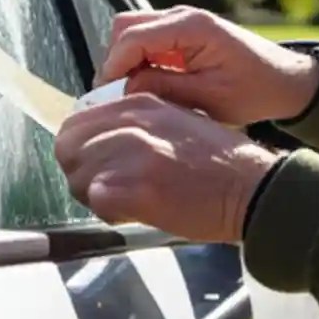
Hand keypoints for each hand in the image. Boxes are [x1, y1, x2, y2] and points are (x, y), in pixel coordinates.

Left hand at [54, 93, 280, 243]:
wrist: (251, 187)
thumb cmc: (220, 161)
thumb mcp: (175, 120)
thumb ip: (137, 124)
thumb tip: (101, 141)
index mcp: (138, 104)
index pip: (76, 123)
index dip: (79, 149)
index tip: (94, 164)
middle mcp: (130, 124)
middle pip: (68, 149)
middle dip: (79, 173)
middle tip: (104, 190)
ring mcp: (132, 156)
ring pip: (79, 177)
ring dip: (94, 195)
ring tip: (123, 203)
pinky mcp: (136, 189)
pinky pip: (98, 202)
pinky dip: (110, 213)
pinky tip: (132, 213)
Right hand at [95, 5, 318, 125]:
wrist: (285, 80)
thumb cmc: (255, 90)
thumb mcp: (210, 98)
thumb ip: (166, 89)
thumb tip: (126, 88)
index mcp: (192, 26)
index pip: (133, 37)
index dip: (113, 67)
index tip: (106, 97)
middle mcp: (182, 16)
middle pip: (125, 26)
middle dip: (115, 60)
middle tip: (116, 96)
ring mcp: (180, 22)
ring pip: (132, 32)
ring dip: (126, 61)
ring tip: (133, 95)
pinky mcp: (180, 34)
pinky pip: (146, 41)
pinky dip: (139, 61)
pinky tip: (147, 87)